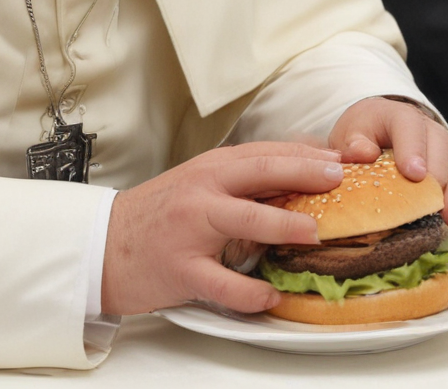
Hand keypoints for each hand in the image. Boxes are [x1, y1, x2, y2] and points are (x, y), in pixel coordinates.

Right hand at [101, 142, 343, 314]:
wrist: (106, 244)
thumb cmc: (161, 214)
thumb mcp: (201, 183)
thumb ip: (244, 178)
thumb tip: (301, 171)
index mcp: (210, 168)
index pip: (264, 152)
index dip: (304, 153)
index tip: (341, 156)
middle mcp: (202, 191)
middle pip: (257, 173)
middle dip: (301, 172)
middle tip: (338, 177)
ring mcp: (191, 229)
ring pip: (242, 220)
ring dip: (282, 225)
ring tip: (315, 233)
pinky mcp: (181, 268)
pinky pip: (221, 281)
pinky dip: (249, 291)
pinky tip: (270, 295)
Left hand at [329, 96, 447, 250]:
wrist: (374, 131)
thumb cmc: (362, 134)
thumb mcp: (349, 134)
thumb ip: (352, 143)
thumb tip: (364, 153)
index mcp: (401, 117)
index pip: (410, 126)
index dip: (414, 149)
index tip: (414, 174)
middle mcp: (430, 132)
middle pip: (443, 151)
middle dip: (442, 182)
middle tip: (438, 209)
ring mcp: (445, 153)